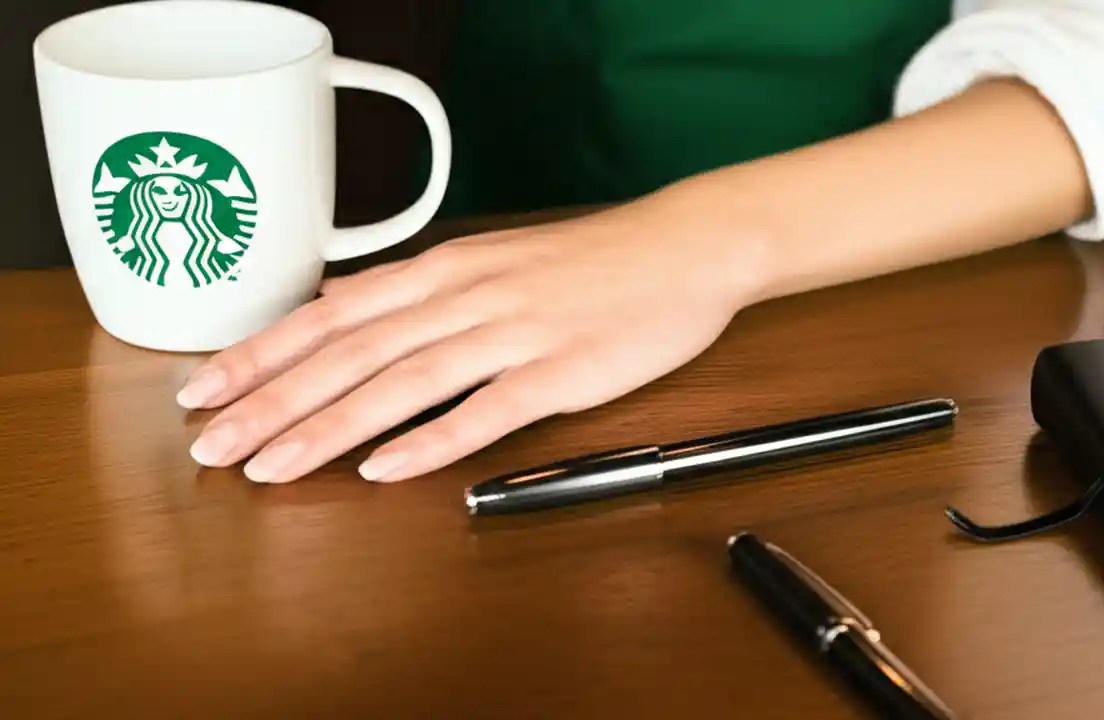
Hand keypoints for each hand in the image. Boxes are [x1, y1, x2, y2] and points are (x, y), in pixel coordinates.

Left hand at [177, 184, 766, 482]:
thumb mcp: (490, 258)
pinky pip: (487, 410)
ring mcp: (513, 332)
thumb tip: (342, 308)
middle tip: (211, 445)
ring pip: (402, 382)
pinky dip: (432, 441)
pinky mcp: (562, 371)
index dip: (262, 352)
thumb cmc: (591, 260)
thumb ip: (416, 290)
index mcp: (444, 269)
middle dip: (272, 400)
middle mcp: (465, 296)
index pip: (331, 313)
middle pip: (351, 352)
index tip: (205, 389)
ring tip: (271, 466)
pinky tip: (386, 469)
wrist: (683, 247)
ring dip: (330, 426)